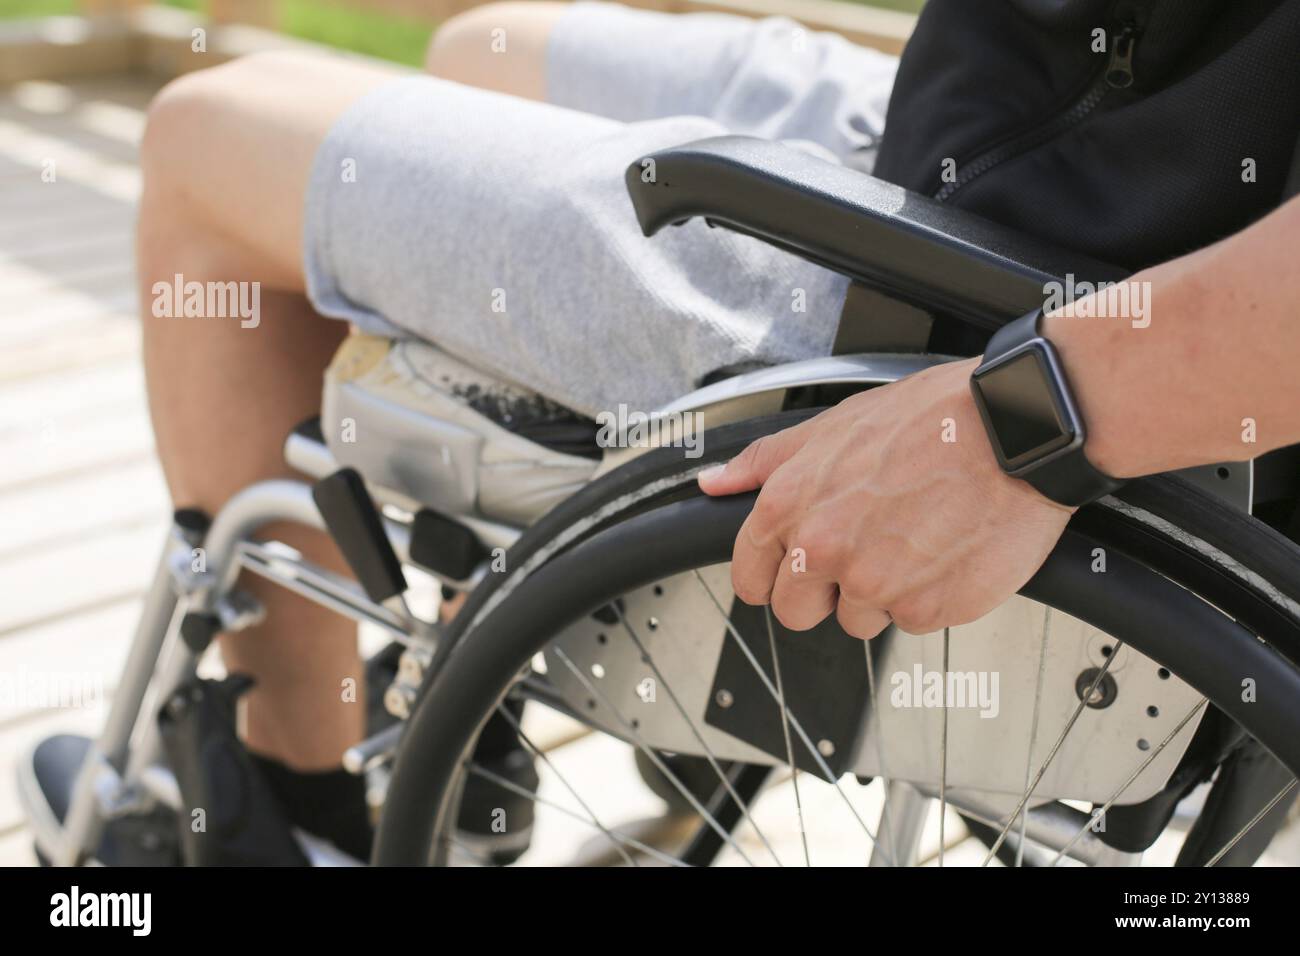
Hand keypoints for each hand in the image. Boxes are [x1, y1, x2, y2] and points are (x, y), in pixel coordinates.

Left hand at [698, 359, 1072, 637]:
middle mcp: (825, 550)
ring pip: (859, 619)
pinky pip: (915, 621)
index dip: (771, 576)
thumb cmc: (932, 418)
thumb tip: (714, 483)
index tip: (790, 572)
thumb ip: (765, 462)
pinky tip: (946, 550)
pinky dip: (930, 596)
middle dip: (822, 592)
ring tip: (915, 538)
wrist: (1015, 427)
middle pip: (796, 612)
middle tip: (864, 552)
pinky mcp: (928, 609)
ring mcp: (876, 586)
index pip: (751, 578)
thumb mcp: (832, 424)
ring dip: (882, 593)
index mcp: (791, 505)